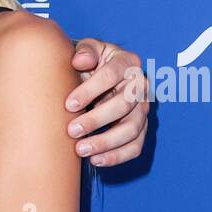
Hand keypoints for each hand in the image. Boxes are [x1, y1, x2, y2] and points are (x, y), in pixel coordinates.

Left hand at [67, 39, 148, 165]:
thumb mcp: (86, 50)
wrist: (91, 77)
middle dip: (97, 119)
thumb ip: (85, 50)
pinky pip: (135, 146)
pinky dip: (117, 156)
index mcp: (127, 62)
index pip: (112, 75)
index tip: (68, 105)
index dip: (90, 90)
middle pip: (124, 104)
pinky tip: (96, 161)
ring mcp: (143, 109)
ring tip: (80, 150)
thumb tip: (80, 60)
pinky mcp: (140, 129)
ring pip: (132, 129)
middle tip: (72, 130)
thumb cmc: (88, 63)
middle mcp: (140, 85)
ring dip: (106, 142)